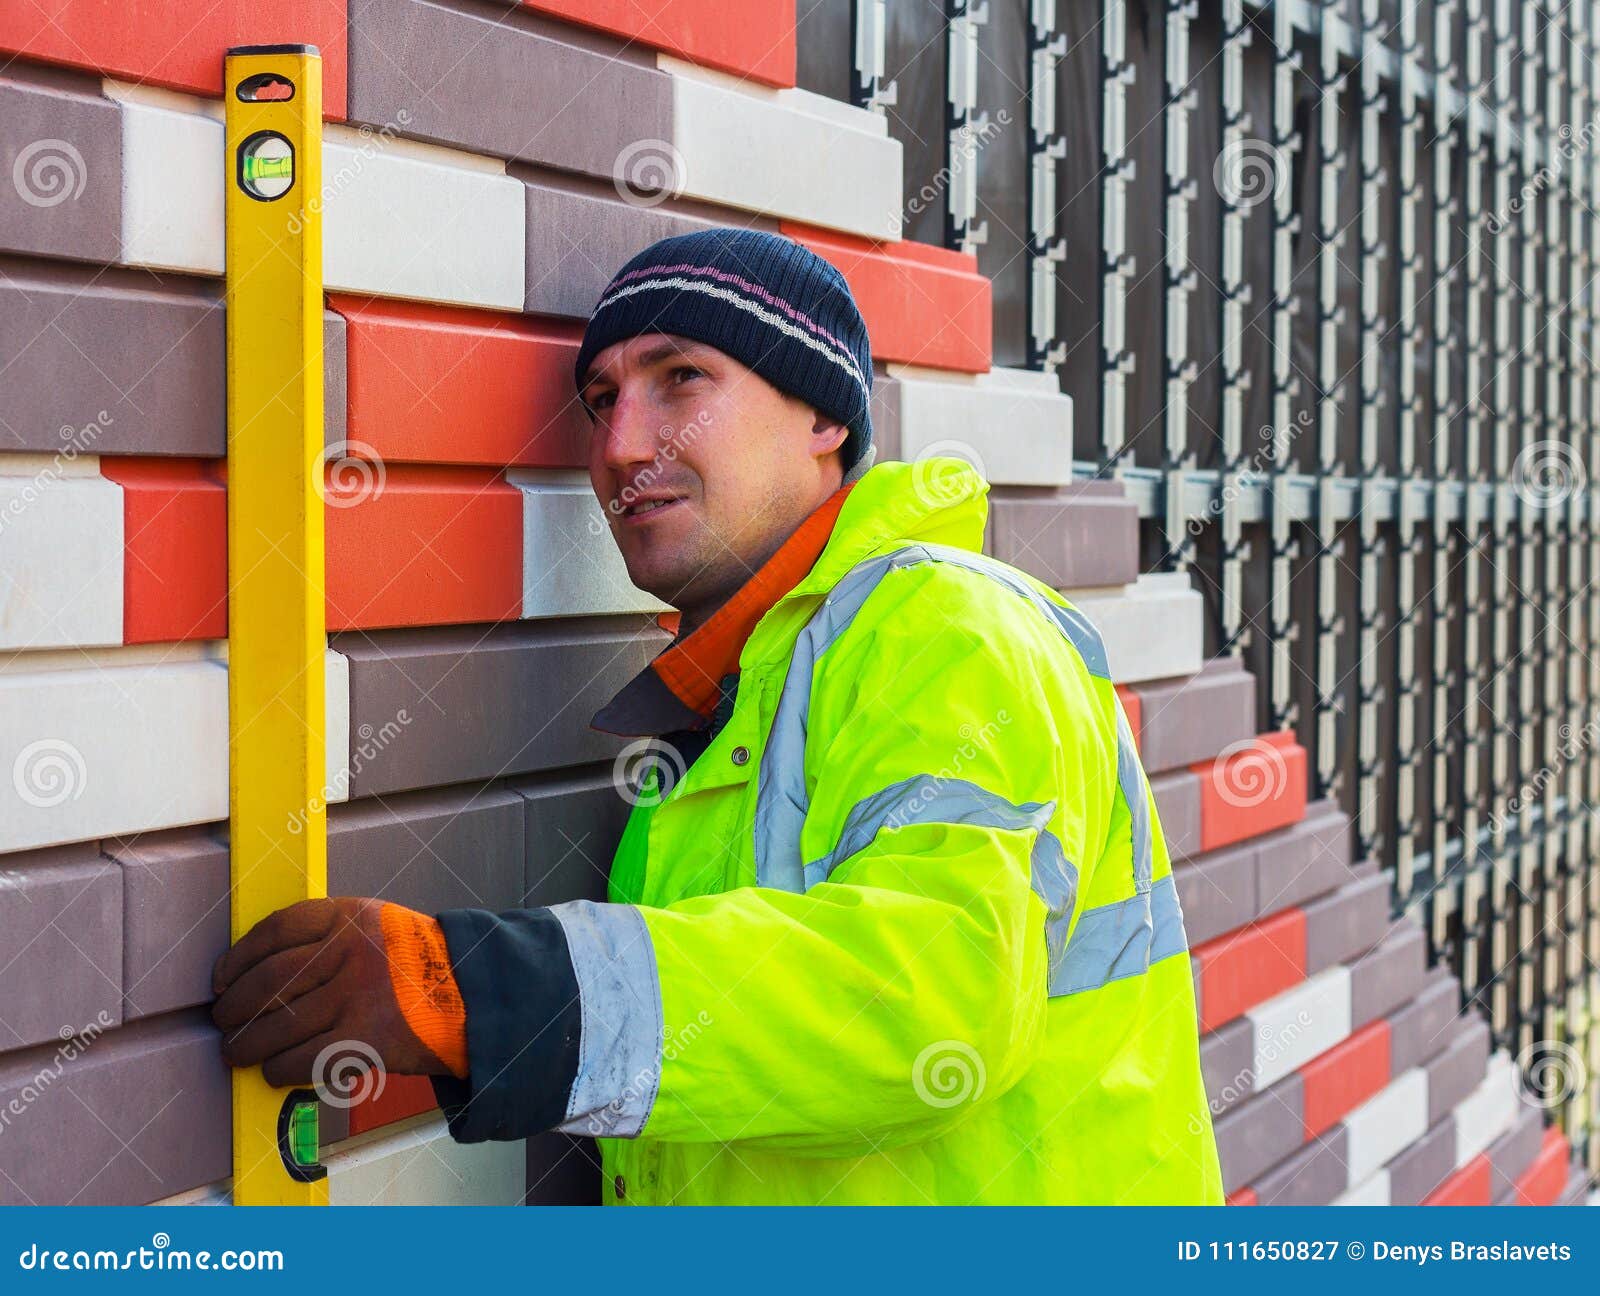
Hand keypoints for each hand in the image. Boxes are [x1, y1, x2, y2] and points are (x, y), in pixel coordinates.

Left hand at [211, 897, 454, 1086]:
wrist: (474, 997)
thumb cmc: (423, 965)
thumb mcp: (379, 928)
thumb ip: (329, 937)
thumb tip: (264, 970)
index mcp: (350, 917)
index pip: (275, 930)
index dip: (237, 958)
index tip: (221, 977)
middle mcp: (348, 953)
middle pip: (267, 981)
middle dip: (233, 1006)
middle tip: (223, 1019)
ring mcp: (354, 997)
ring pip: (276, 1026)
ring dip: (246, 1044)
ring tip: (237, 1051)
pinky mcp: (362, 1041)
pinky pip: (299, 1059)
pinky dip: (277, 1069)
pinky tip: (273, 1071)